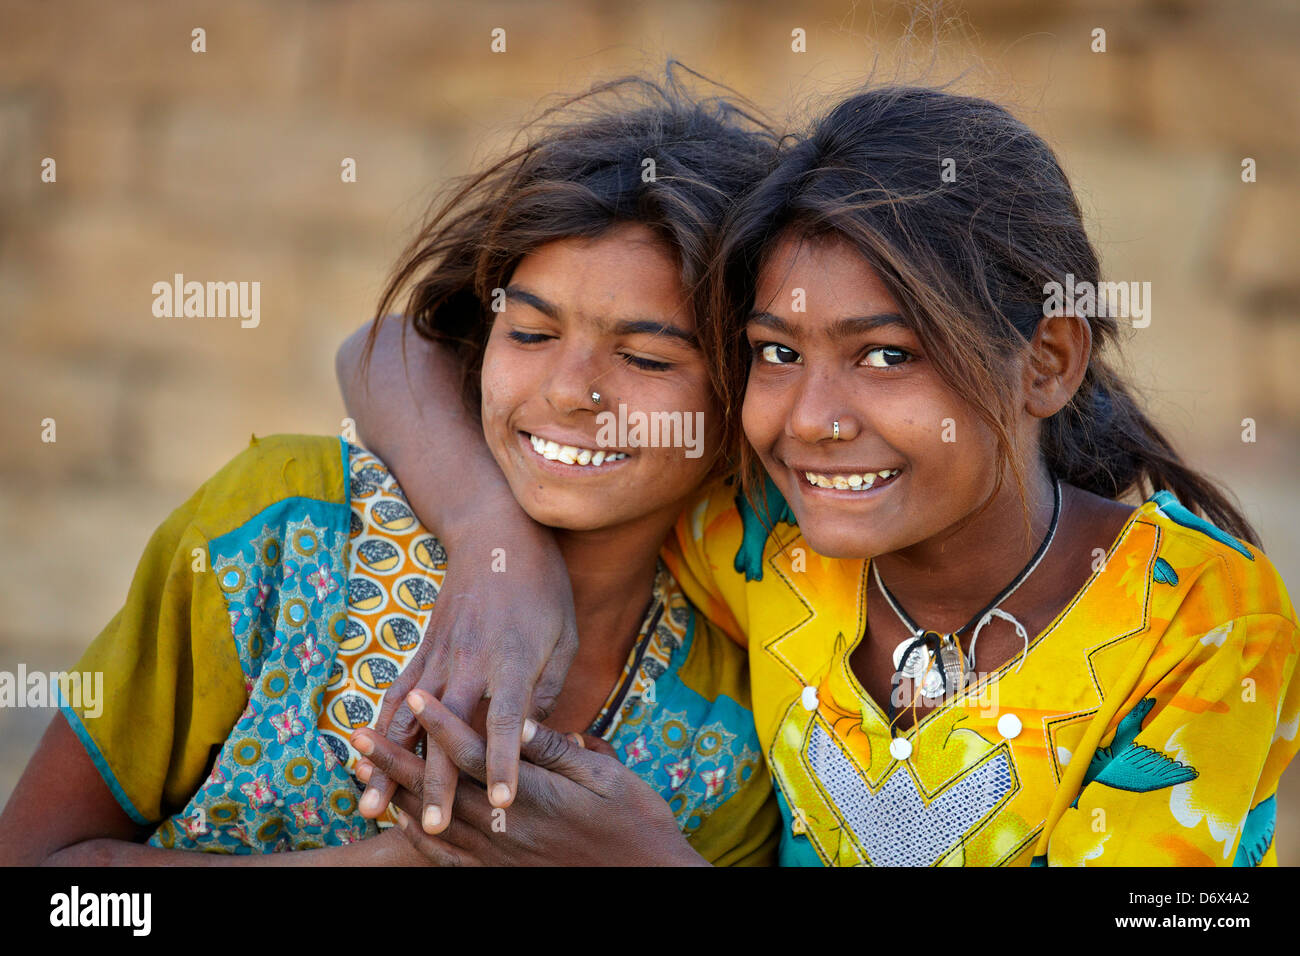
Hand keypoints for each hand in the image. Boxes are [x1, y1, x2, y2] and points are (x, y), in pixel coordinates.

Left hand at [354, 693, 707, 866]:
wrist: (648, 882)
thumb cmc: (637, 823)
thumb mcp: (609, 777)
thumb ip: (559, 751)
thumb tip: (520, 719)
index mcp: (536, 794)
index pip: (476, 752)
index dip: (442, 724)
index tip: (415, 697)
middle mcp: (509, 828)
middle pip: (440, 787)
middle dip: (397, 757)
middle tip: (359, 735)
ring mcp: (501, 857)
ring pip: (434, 822)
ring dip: (395, 793)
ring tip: (363, 771)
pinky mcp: (500, 875)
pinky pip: (446, 858)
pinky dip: (414, 836)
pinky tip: (397, 818)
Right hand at [359, 534, 577, 833]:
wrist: (495, 537)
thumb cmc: (542, 589)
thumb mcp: (563, 637)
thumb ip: (548, 691)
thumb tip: (535, 740)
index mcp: (513, 662)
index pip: (507, 722)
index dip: (504, 764)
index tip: (502, 803)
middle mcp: (470, 664)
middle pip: (449, 733)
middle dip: (440, 783)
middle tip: (435, 828)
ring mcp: (439, 658)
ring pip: (407, 722)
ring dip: (390, 768)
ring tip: (372, 810)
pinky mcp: (422, 652)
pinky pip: (395, 698)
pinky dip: (379, 733)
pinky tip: (364, 762)